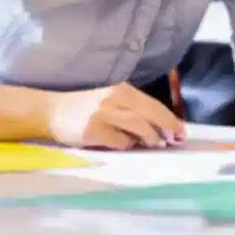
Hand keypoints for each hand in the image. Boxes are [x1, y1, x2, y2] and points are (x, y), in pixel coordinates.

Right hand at [46, 83, 185, 149]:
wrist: (52, 111)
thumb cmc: (87, 107)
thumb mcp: (111, 100)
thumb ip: (134, 110)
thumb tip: (162, 128)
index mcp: (121, 90)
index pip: (153, 105)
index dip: (170, 119)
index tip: (182, 131)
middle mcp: (113, 99)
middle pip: (149, 115)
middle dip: (166, 129)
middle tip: (174, 140)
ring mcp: (102, 115)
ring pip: (138, 129)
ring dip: (149, 139)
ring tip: (154, 144)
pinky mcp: (92, 132)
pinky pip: (119, 142)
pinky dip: (126, 145)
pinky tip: (125, 145)